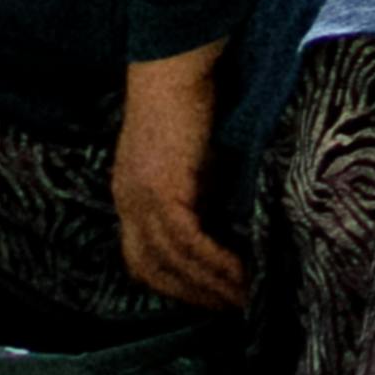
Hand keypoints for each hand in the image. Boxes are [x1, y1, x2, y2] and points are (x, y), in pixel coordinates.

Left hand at [113, 44, 248, 311]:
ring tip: (247, 301)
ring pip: (172, 262)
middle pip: (151, 269)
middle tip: (233, 311)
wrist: (178, 63)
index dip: (175, 282)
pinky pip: (189, 243)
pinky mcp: (162, 190)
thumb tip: (230, 216)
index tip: (212, 296)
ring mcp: (141, 198)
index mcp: (130, 193)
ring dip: (209, 287)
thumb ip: (197, 186)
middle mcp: (128, 202)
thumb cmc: (192, 96)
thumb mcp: (190, 153)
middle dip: (192, 296)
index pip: (142, 257)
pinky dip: (215, 264)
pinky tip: (243, 275)